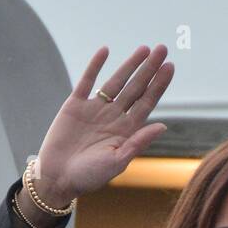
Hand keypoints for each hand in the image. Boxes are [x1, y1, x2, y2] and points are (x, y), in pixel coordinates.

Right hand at [33, 43, 173, 201]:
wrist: (57, 178)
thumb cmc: (89, 177)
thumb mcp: (117, 162)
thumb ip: (138, 142)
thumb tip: (163, 126)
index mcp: (126, 131)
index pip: (146, 103)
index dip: (158, 85)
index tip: (170, 67)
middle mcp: (113, 117)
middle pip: (135, 88)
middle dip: (149, 69)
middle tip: (162, 49)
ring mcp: (95, 109)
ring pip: (116, 81)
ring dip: (129, 65)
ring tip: (144, 49)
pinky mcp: (75, 105)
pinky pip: (86, 81)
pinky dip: (95, 66)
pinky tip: (105, 51)